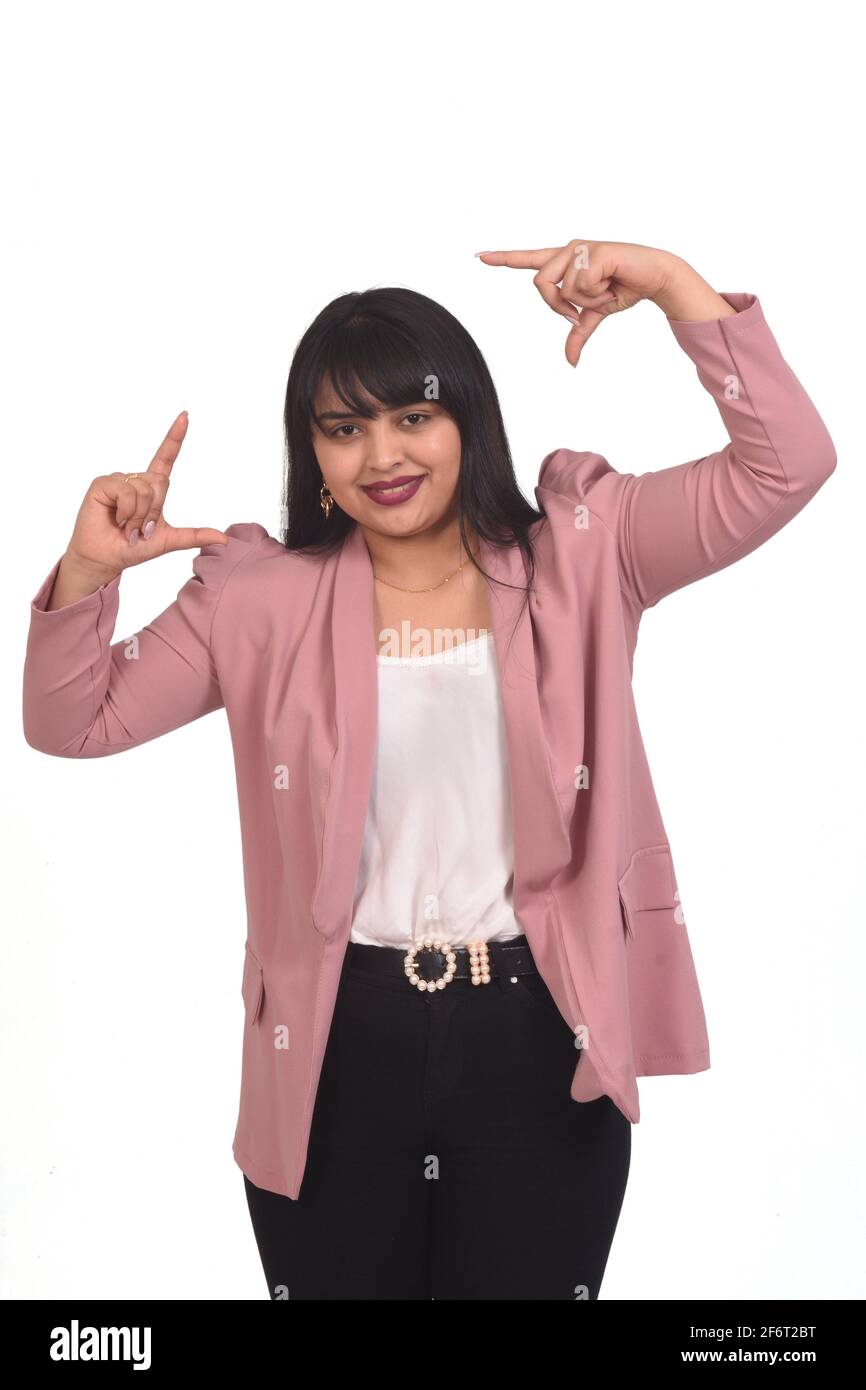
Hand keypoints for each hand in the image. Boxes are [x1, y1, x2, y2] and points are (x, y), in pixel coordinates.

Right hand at [62, 412, 228, 582]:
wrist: (107, 558)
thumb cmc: (133, 547)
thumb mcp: (169, 541)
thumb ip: (194, 536)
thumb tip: (224, 539)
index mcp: (151, 488)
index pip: (166, 458)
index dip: (175, 437)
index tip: (185, 416)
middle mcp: (135, 479)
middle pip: (160, 483)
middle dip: (154, 511)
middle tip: (140, 529)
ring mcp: (118, 479)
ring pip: (144, 489)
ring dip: (139, 516)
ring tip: (127, 527)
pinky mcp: (102, 484)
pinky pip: (126, 490)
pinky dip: (126, 510)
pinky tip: (116, 519)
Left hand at [476, 239, 678, 365]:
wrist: (655, 278)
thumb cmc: (625, 288)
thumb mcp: (594, 315)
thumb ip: (577, 333)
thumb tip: (570, 361)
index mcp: (565, 262)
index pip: (530, 260)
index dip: (504, 258)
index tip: (480, 256)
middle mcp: (568, 250)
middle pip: (539, 284)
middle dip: (558, 306)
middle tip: (580, 311)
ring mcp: (580, 248)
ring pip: (562, 288)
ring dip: (586, 300)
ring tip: (607, 290)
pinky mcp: (594, 250)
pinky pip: (580, 285)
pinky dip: (597, 294)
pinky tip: (613, 283)